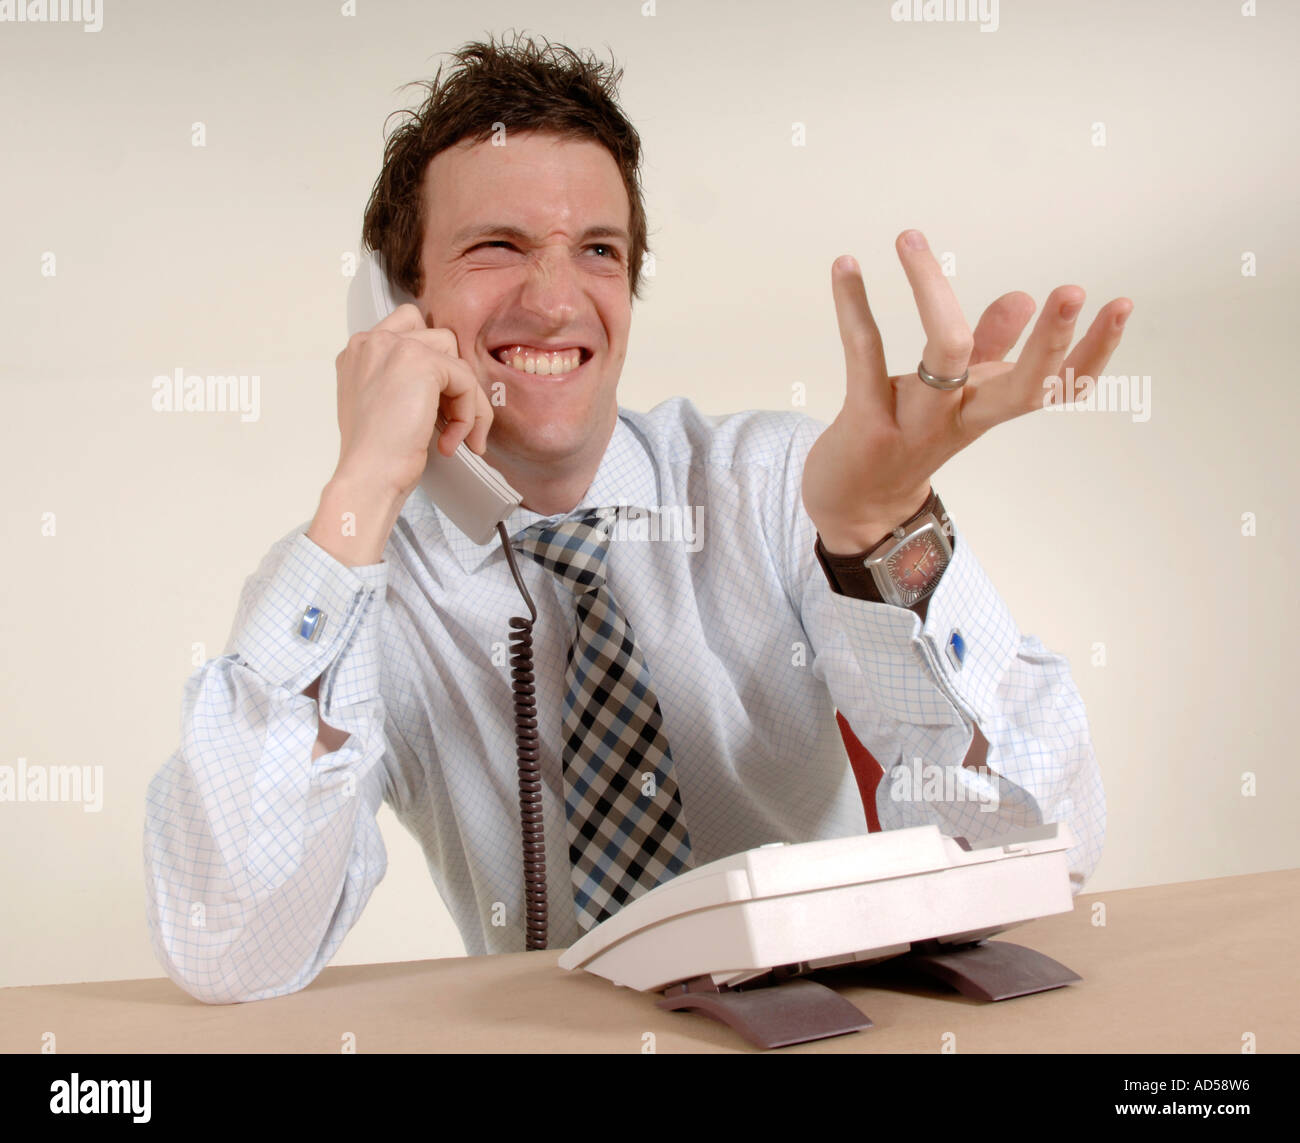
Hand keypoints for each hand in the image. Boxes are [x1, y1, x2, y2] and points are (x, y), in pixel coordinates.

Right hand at [331, 303, 493, 500]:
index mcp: (360, 351)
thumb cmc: (374, 454)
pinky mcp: (421, 363)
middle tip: (451, 420)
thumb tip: (449, 380)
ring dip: (467, 401)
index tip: (439, 404)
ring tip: (455, 435)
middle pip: (441, 340)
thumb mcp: (382, 404)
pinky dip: (469, 414)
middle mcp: (373, 341)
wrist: (368, 475)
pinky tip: (451, 442)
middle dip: (454, 381)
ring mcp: (395, 347)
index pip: (411, 327)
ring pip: (458, 360)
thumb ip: (401, 380)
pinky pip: (466, 381)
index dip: (435, 361)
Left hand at [802, 229, 1132, 554]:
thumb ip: (988, 350)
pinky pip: (864, 354)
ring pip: (943, 355)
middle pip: (1020, 385)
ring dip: (931, 293)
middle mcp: (960, 417)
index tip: (1122, 305)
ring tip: (912, 239)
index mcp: (988, 407)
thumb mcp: (955, 398)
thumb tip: (1023, 297)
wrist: (856, 510)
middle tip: (1072, 290)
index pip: (1058, 385)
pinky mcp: (867, 420)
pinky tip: (845, 265)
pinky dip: (853, 305)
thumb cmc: (907, 442)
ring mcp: (915, 421)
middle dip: (1051, 340)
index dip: (1094, 351)